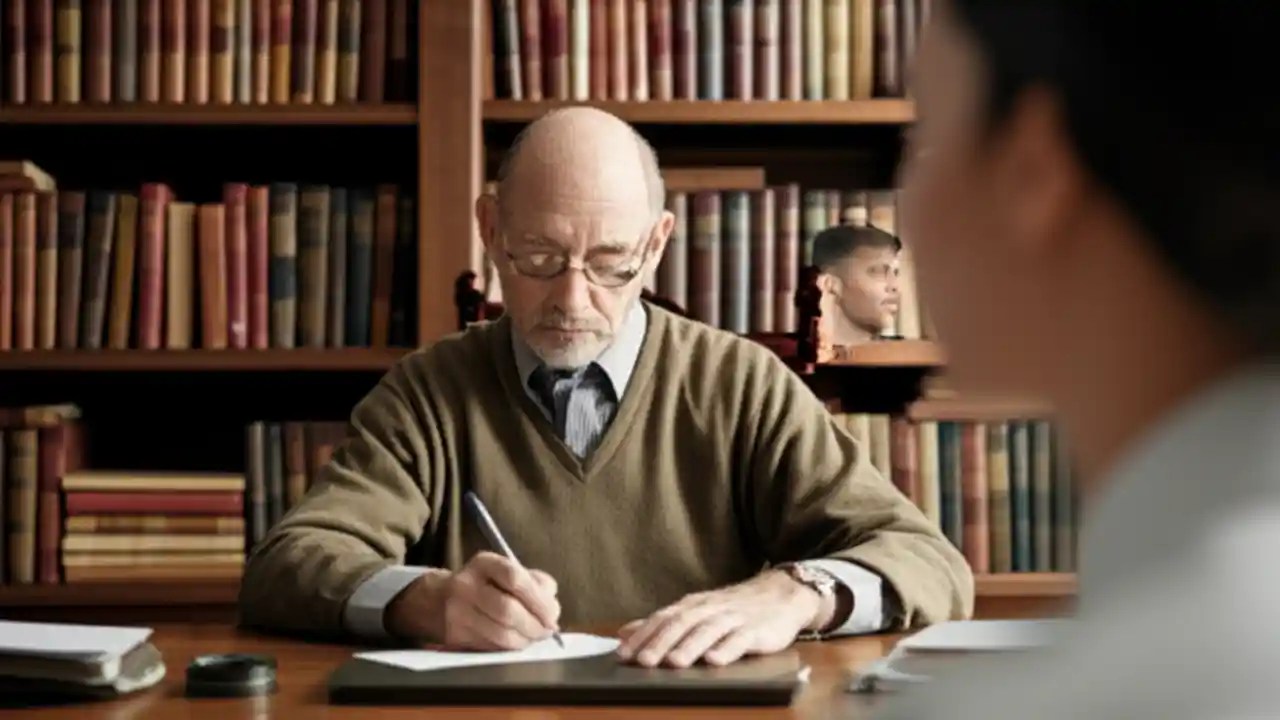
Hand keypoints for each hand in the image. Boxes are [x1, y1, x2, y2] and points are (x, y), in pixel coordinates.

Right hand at [385, 551, 560, 650]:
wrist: (440, 599)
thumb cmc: (487, 584)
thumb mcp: (509, 571)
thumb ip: (536, 583)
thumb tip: (552, 608)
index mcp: (484, 563)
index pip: (514, 578)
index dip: (538, 599)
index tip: (553, 614)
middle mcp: (466, 585)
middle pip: (507, 610)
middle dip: (534, 625)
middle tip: (547, 631)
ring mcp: (457, 612)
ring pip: (500, 634)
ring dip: (525, 640)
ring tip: (534, 638)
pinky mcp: (455, 636)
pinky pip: (490, 647)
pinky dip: (510, 648)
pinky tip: (517, 642)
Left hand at [615, 570, 828, 667]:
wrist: (780, 595)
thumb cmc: (733, 608)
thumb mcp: (695, 610)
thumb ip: (662, 622)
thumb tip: (624, 632)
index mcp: (692, 606)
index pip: (662, 618)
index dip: (642, 635)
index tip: (623, 654)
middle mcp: (709, 609)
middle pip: (681, 624)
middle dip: (661, 643)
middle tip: (644, 661)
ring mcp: (733, 618)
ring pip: (708, 631)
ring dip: (689, 647)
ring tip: (674, 663)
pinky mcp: (756, 630)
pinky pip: (740, 639)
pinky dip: (726, 649)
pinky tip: (715, 661)